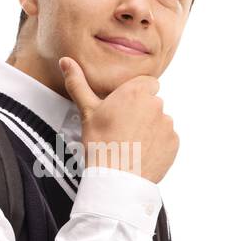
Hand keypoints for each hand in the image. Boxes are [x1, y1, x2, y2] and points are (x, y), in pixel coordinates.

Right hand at [59, 55, 178, 183]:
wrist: (116, 179)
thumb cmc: (100, 144)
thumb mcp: (87, 111)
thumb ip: (78, 83)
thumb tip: (66, 61)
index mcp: (136, 92)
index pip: (146, 84)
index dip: (135, 96)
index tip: (124, 110)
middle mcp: (156, 104)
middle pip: (152, 103)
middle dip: (142, 113)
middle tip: (124, 130)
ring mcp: (167, 124)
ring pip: (160, 121)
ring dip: (150, 129)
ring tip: (132, 144)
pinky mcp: (174, 142)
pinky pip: (167, 139)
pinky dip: (158, 144)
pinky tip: (142, 153)